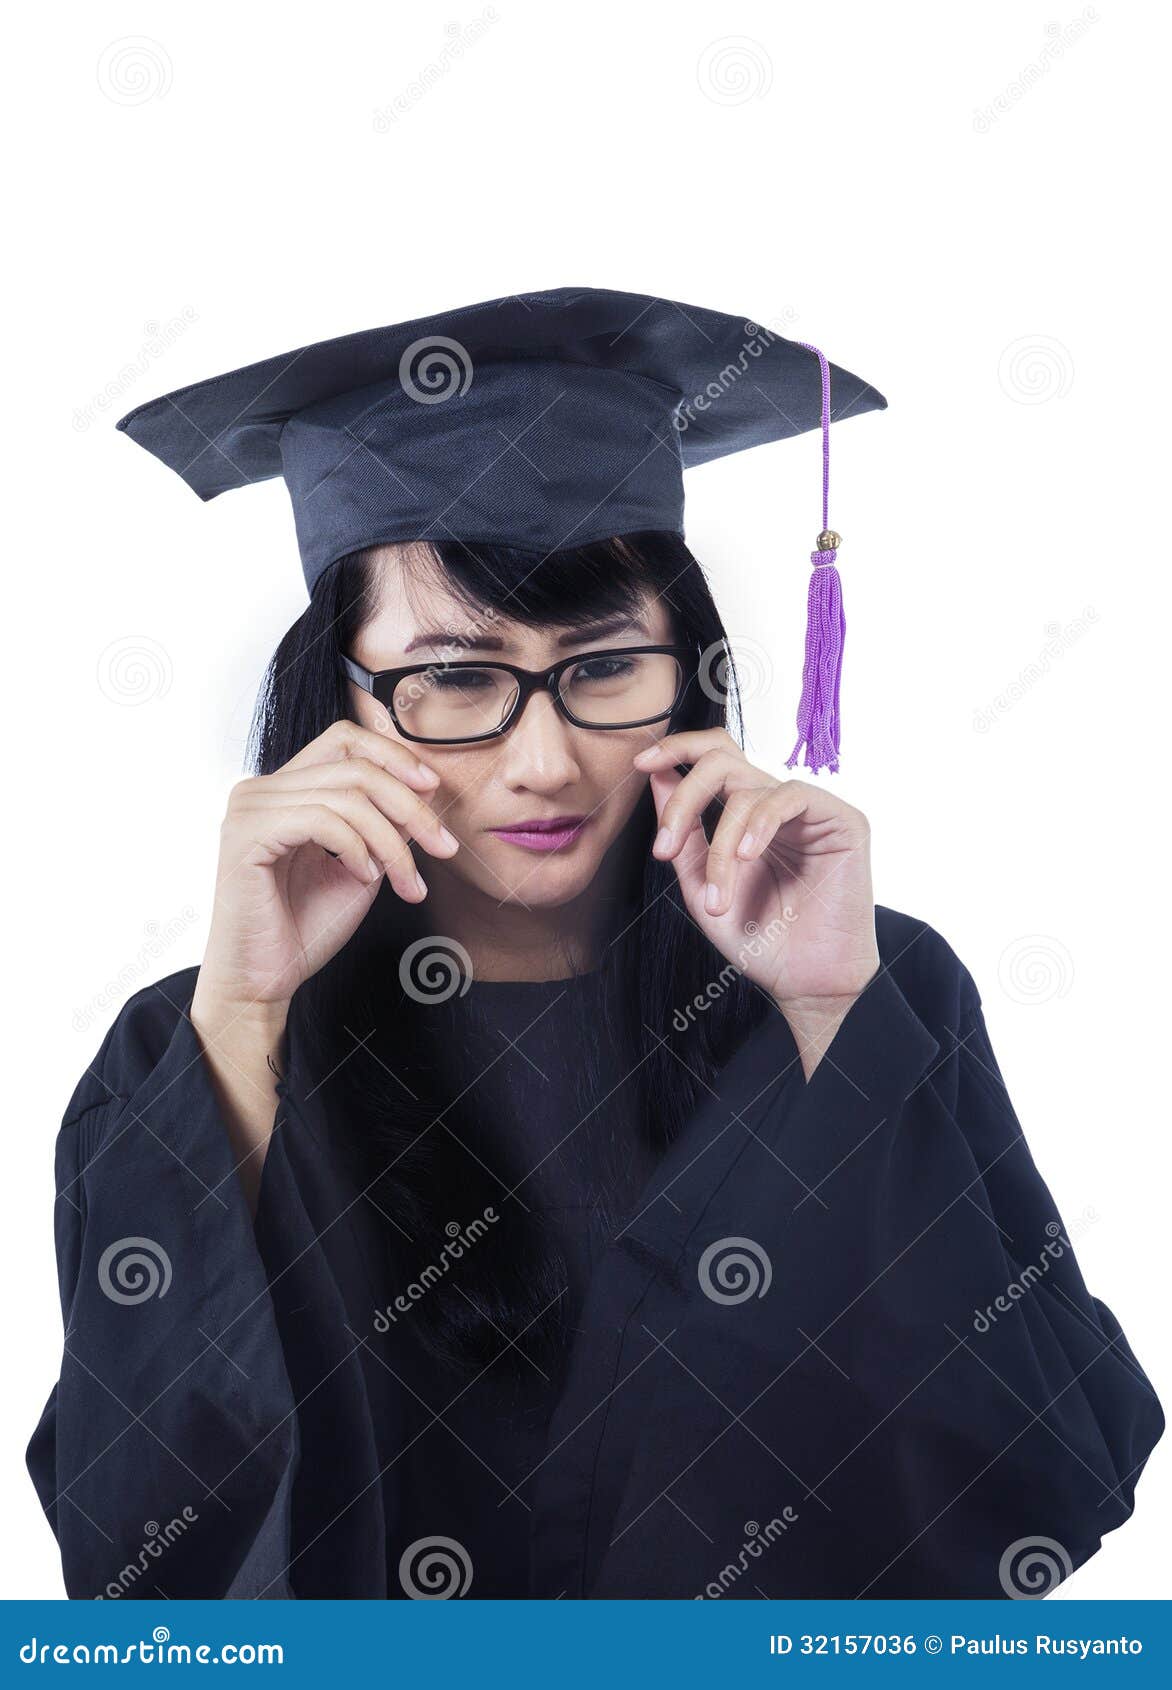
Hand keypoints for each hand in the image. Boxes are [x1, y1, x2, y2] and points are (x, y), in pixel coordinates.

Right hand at [192, 720, 459, 1016]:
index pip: (345, 739)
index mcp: (285, 789)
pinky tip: (365, 878)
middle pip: (355, 766)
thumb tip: (424, 788)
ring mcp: (250, 809)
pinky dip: (357, 848)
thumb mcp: (363, 863)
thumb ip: (385, 823)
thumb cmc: (306, 926)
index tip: (434, 789)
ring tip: (406, 881)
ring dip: (392, 841)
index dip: (394, 755)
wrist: (264, 980)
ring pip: (347, 795)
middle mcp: (261, 789)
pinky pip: (322, 820)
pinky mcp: (246, 835)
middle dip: (411, 806)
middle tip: (444, 846)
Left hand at [633, 729, 880, 1009]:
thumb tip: (658, 777)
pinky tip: (748, 856)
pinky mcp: (842, 820)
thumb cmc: (761, 942)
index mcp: (747, 815)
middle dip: (685, 799)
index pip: (715, 758)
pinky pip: (791, 797)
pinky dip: (760, 824)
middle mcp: (778, 805)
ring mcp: (811, 811)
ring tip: (718, 897)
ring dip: (722, 846)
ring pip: (749, 790)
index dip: (678, 749)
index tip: (642, 764)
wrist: (806, 983)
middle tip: (665, 847)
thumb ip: (684, 834)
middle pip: (724, 760)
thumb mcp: (702, 887)